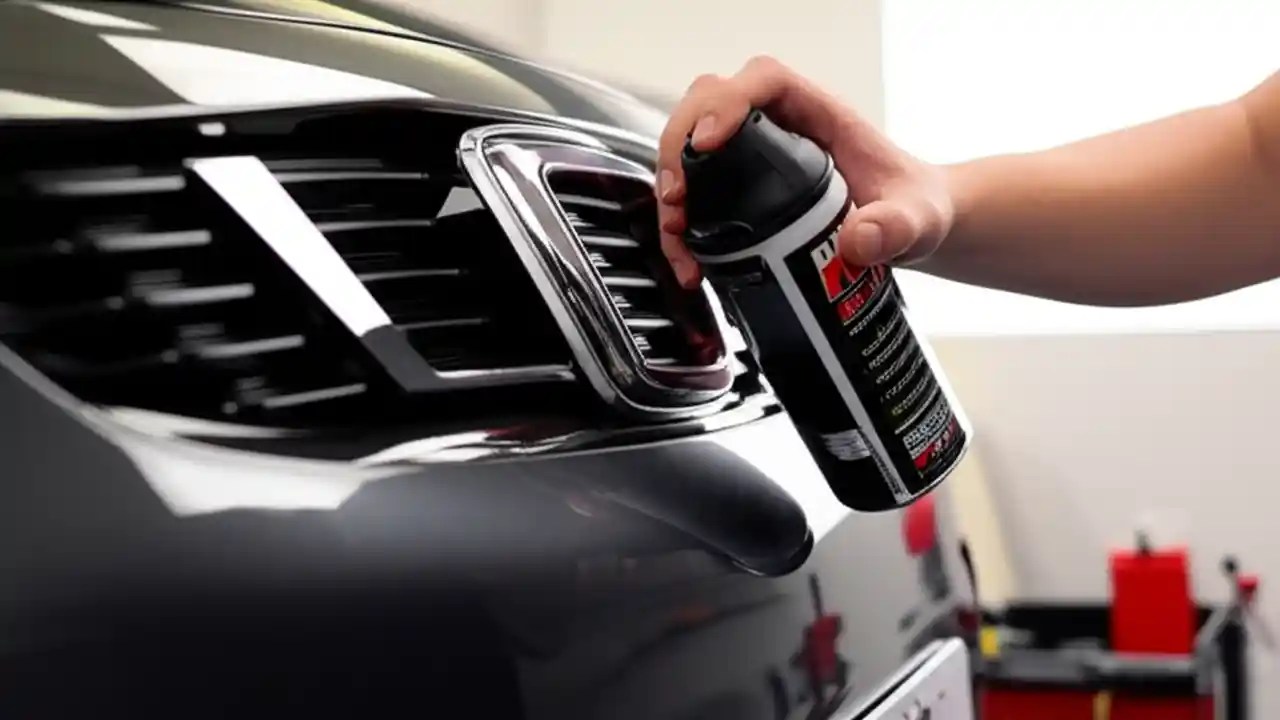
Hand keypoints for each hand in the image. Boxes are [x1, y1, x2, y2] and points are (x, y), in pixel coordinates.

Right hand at [656, 56, 954, 286]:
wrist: (909, 229)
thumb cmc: (913, 209)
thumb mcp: (916, 221)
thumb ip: (897, 227)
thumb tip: (859, 238)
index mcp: (820, 114)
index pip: (765, 80)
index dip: (728, 101)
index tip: (709, 142)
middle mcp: (781, 125)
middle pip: (709, 103)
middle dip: (680, 145)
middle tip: (678, 197)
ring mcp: (757, 155)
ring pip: (691, 142)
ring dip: (671, 183)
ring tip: (677, 232)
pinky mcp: (743, 188)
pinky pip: (697, 185)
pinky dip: (682, 218)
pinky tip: (688, 255)